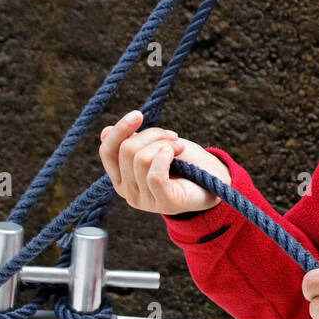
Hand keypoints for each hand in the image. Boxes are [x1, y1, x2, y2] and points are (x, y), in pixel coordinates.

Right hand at [99, 109, 229, 213]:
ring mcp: (145, 200)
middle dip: (153, 135)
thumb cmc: (184, 162)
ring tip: (179, 147)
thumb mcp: (154, 146)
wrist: (214, 180)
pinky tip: (177, 154)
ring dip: (165, 144)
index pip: (107, 151)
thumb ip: (132, 142)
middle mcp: (128, 192)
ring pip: (141, 159)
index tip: (138, 115)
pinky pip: (154, 175)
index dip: (120, 130)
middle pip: (127, 150)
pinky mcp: (164, 203)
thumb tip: (105, 131)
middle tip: (173, 136)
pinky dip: (166, 157)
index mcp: (121, 177)